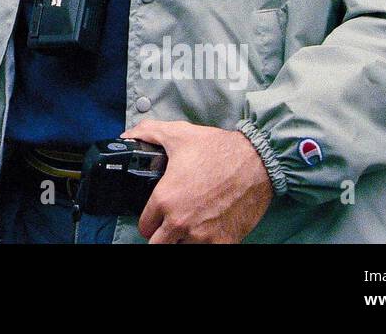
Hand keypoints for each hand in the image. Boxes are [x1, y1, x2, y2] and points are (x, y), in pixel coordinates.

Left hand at [123, 119, 272, 243]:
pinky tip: (207, 231)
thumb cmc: (217, 149)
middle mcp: (180, 222)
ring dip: (182, 241)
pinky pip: (206, 252)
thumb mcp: (177, 134)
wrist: (258, 162)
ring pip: (181, 249)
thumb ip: (147, 133)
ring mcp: (203, 236)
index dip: (148, 221)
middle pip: (158, 245)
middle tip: (168, 226)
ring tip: (189, 227)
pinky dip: (204, 244)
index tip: (155, 217)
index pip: (144, 227)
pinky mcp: (224, 242)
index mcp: (165, 199)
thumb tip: (127, 136)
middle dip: (161, 236)